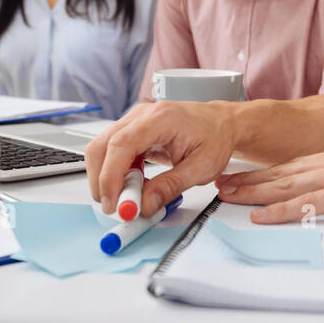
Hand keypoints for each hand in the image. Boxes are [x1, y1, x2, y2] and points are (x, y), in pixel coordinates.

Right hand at [85, 100, 238, 216]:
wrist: (222, 123)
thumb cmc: (215, 137)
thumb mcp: (202, 167)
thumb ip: (171, 186)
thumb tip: (145, 204)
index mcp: (161, 118)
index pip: (122, 145)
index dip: (111, 176)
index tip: (113, 202)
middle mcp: (142, 115)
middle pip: (102, 145)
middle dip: (101, 180)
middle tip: (114, 207)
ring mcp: (134, 121)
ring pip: (102, 149)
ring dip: (106, 177)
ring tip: (129, 198)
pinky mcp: (133, 131)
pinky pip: (112, 152)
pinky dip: (115, 172)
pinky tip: (133, 185)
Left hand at [214, 103, 323, 222]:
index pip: (294, 165)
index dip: (267, 171)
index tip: (246, 173)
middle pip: (279, 174)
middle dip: (248, 180)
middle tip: (221, 183)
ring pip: (283, 187)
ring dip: (252, 193)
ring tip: (226, 196)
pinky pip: (305, 205)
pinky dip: (279, 212)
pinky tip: (260, 218)